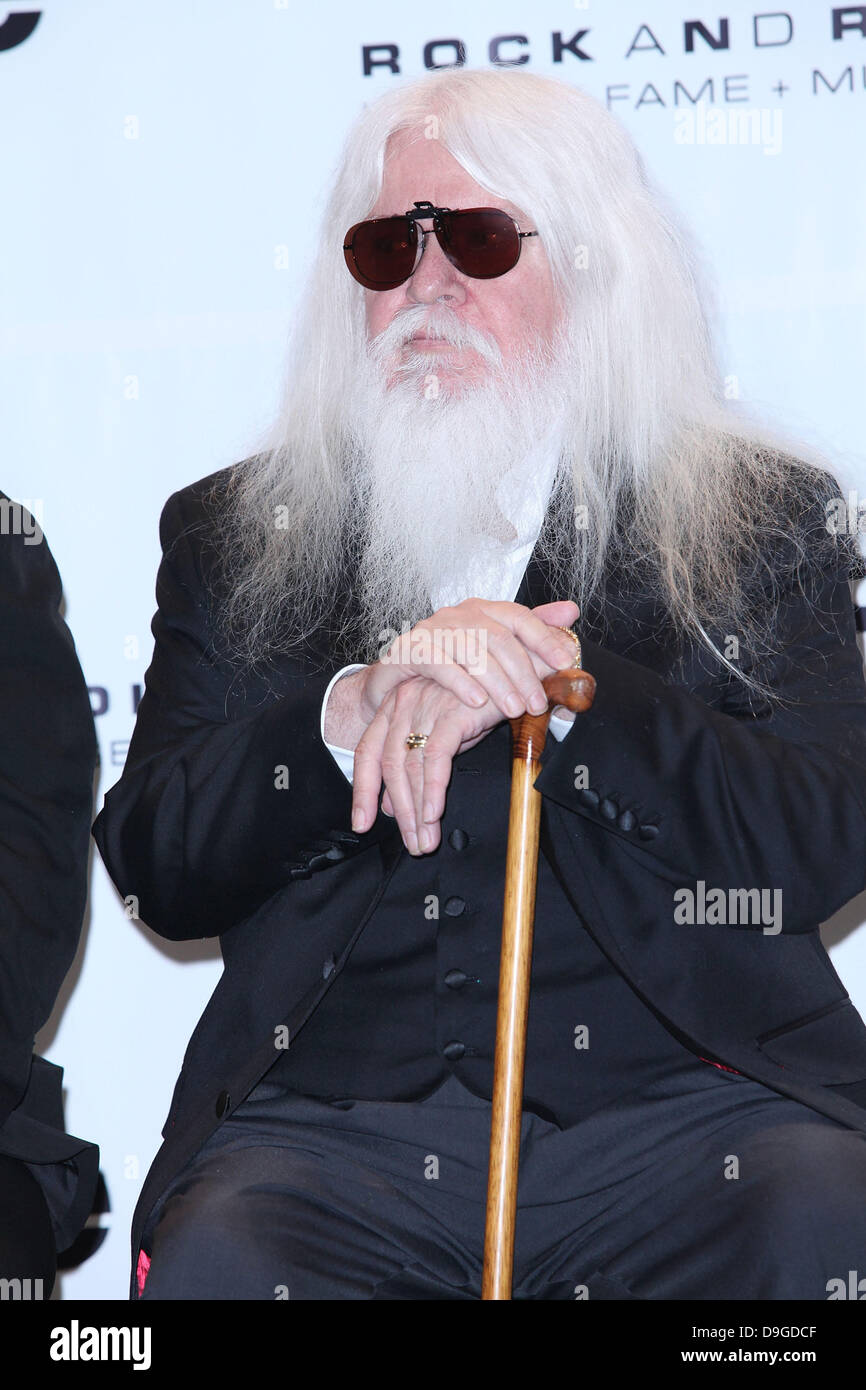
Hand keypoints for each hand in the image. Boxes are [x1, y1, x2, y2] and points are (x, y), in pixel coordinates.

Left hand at [351, 607, 581, 851]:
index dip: (363, 790)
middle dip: (399, 811)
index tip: (363, 824)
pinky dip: (433, 789)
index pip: (369, 752)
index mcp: (399, 705)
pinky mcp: (450, 711)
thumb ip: (423, 763)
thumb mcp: (450, 733)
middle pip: (387, 764)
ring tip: (425, 841)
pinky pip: (435, 758)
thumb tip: (399, 804)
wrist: (524, 666)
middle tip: (412, 845)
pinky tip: (434, 814)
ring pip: (410, 767)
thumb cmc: (489, 698)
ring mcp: (425, 706)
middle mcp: (405, 703)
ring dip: (416, 810)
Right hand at [365, 597, 580, 722]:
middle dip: (523, 672)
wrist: (394, 685)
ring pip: (471, 650)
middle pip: (498, 637)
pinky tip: (477, 701)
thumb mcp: (494, 656)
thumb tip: (571, 610)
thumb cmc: (450, 671)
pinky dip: (460, 682)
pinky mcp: (408, 648)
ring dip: (498, 683)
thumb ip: (530, 633)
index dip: (545, 637)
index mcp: (482, 611)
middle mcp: (458, 614)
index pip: (519, 616)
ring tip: (514, 710)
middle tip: (538, 703)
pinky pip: (438, 662)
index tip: (566, 662)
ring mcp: (431, 629)